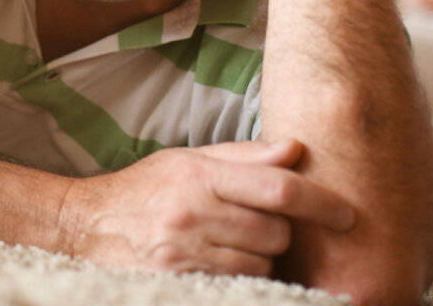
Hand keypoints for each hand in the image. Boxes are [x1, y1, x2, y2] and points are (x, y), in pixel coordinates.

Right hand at [56, 140, 353, 277]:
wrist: (85, 227)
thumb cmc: (145, 191)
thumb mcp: (188, 160)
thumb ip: (244, 157)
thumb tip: (296, 148)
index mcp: (198, 175)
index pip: (277, 189)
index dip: (321, 201)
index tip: (347, 213)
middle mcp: (191, 214)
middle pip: (275, 233)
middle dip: (277, 233)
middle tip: (254, 226)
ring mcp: (183, 254)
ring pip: (260, 264)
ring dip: (258, 258)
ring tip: (229, 244)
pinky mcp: (177, 283)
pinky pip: (237, 285)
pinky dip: (241, 278)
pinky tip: (224, 264)